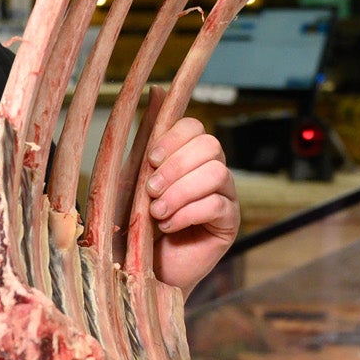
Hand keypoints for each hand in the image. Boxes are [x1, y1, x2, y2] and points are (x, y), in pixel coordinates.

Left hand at [143, 117, 238, 295]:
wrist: (136, 269)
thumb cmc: (132, 223)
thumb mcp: (131, 177)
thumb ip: (146, 138)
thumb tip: (157, 90)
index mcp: (186, 156)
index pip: (195, 127)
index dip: (174, 139)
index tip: (150, 160)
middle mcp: (210, 171)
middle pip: (211, 146)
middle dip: (176, 167)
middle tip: (150, 191)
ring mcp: (223, 196)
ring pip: (217, 173)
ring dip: (180, 192)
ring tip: (156, 212)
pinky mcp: (229, 224)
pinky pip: (218, 205)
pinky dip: (188, 213)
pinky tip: (168, 226)